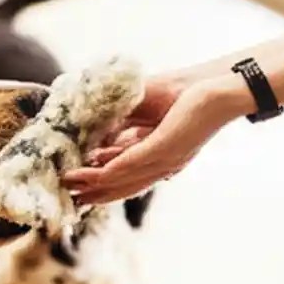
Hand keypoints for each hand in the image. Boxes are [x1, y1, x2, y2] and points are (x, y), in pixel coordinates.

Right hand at [64, 74, 247, 204]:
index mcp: (162, 158)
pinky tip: (92, 174)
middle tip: (67, 198)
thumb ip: (124, 123)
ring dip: (95, 184)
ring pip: (123, 178)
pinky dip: (109, 170)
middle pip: (123, 186)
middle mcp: (164, 165)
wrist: (216, 86)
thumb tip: (98, 131)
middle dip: (94, 193)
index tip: (78, 191)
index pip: (127, 178)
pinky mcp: (165, 148)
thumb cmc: (184, 93)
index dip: (102, 186)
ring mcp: (165, 159)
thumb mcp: (146, 111)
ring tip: (70, 186)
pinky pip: (132, 163)